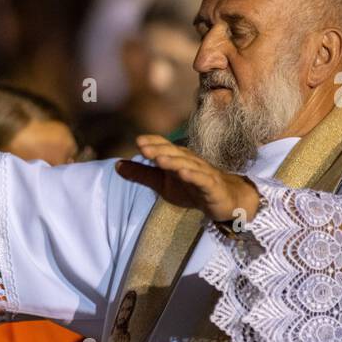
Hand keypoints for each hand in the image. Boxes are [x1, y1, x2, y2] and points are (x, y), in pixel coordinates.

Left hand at [116, 134, 258, 222]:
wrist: (225, 200)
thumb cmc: (191, 188)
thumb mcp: (162, 183)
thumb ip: (141, 174)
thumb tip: (116, 166)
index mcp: (178, 158)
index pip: (165, 146)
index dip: (153, 143)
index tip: (138, 142)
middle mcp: (190, 161)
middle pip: (174, 153)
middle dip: (159, 150)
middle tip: (143, 148)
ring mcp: (203, 173)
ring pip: (188, 165)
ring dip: (174, 161)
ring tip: (159, 160)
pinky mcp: (212, 186)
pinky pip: (203, 180)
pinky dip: (194, 176)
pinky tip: (184, 174)